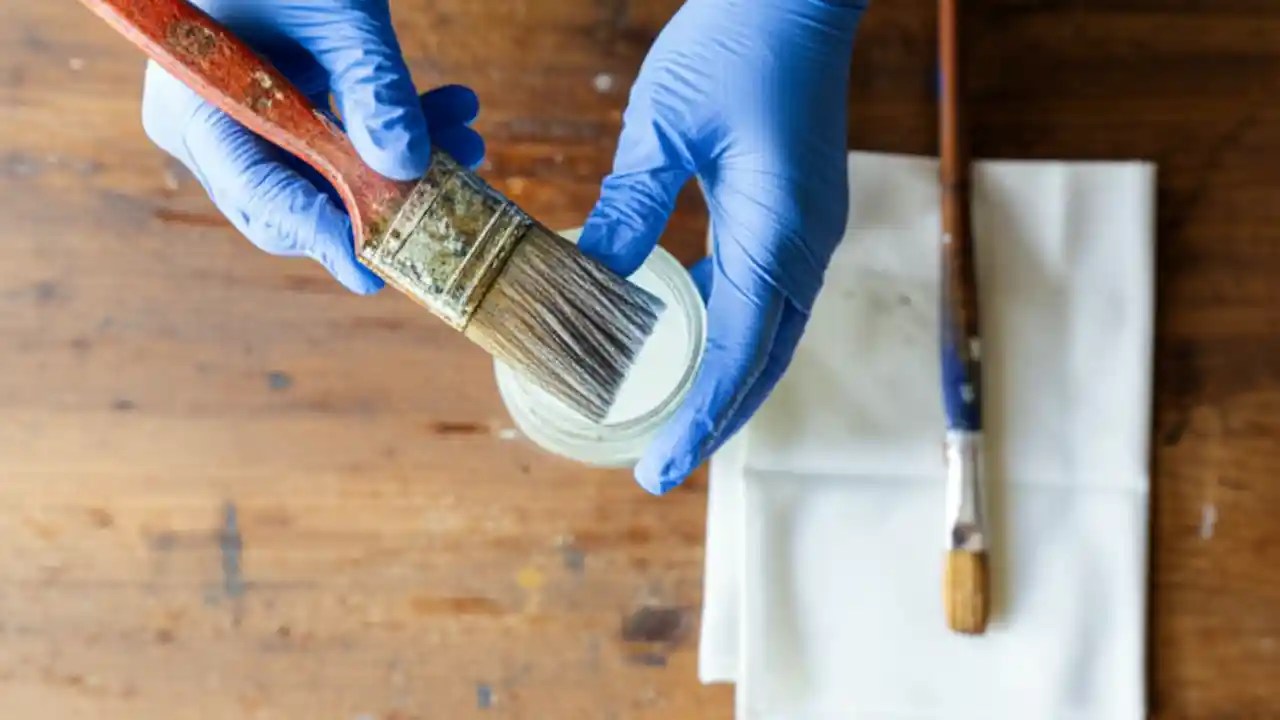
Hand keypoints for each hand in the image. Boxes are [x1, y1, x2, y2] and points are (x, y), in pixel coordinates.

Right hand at [141, 0, 484, 292]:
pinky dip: (389, 127)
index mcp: (194, 110)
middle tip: (455, 194)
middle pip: (300, 202)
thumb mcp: (336, 12)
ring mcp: (242, 119)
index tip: (378, 273)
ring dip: (403, 160)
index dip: (324, 237)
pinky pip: (337, 141)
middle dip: (384, 197)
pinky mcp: (280, 105)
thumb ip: (372, 87)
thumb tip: (407, 165)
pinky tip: (452, 108)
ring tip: (470, 136)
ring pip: (330, 174)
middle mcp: (210, 128)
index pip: (263, 197)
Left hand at [579, 0, 865, 493]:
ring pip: (770, 334)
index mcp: (778, 234)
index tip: (660, 470)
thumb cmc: (738, 41)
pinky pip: (768, 295)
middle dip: (715, 417)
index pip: (736, 353)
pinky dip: (731, 332)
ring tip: (674, 419)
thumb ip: (631, 204)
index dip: (698, 416)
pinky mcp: (800, 214)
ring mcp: (809, 232)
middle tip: (663, 465)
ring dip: (726, 381)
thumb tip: (593, 273)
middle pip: (764, 360)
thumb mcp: (665, 123)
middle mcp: (806, 246)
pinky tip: (686, 338)